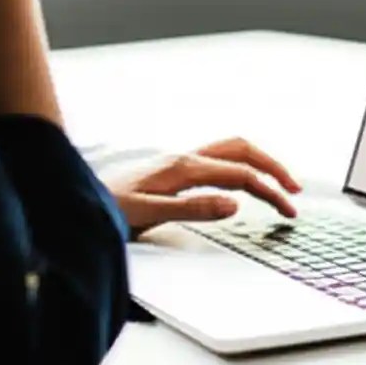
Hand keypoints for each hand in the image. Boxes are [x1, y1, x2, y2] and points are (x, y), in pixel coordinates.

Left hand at [102, 138, 302, 237]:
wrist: (71, 201)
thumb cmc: (104, 209)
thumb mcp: (147, 215)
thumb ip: (192, 209)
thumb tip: (234, 204)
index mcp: (183, 168)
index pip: (240, 175)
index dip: (269, 192)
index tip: (288, 211)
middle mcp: (184, 158)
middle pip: (242, 149)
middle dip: (273, 166)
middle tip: (295, 190)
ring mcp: (179, 161)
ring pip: (231, 150)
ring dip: (259, 162)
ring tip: (278, 182)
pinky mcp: (174, 168)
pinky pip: (218, 158)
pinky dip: (241, 165)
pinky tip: (242, 183)